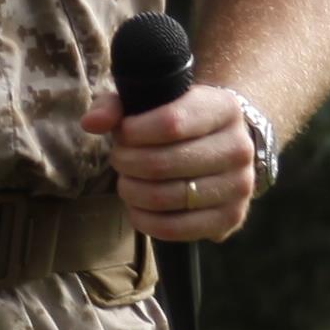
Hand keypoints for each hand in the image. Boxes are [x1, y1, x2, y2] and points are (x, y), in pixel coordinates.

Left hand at [86, 77, 265, 244]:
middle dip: (127, 163)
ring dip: (132, 191)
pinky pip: (175, 228)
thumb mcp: (151, 101)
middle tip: (120, 160)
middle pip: (162, 164)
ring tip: (128, 181)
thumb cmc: (180, 119)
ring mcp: (239, 186)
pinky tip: (137, 207)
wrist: (224, 143)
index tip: (121, 134)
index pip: (171, 124)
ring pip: (165, 197)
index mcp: (224, 109)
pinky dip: (145, 221)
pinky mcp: (231, 217)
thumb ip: (116, 106)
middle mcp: (239, 148)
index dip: (133, 133)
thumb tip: (91, 124)